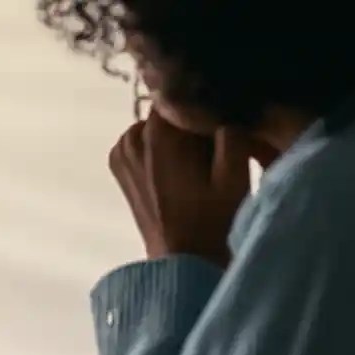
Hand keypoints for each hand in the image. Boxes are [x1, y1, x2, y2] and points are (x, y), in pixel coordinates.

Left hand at [109, 112, 260, 266]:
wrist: (183, 262)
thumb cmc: (213, 220)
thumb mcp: (235, 171)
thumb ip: (230, 127)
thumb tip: (224, 101)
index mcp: (155, 132)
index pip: (186, 93)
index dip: (207, 107)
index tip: (221, 129)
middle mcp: (131, 136)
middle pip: (171, 109)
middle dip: (192, 124)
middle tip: (213, 154)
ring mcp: (121, 152)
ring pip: (160, 125)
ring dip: (179, 137)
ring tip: (198, 168)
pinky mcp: (119, 166)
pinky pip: (147, 142)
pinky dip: (164, 150)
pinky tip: (181, 175)